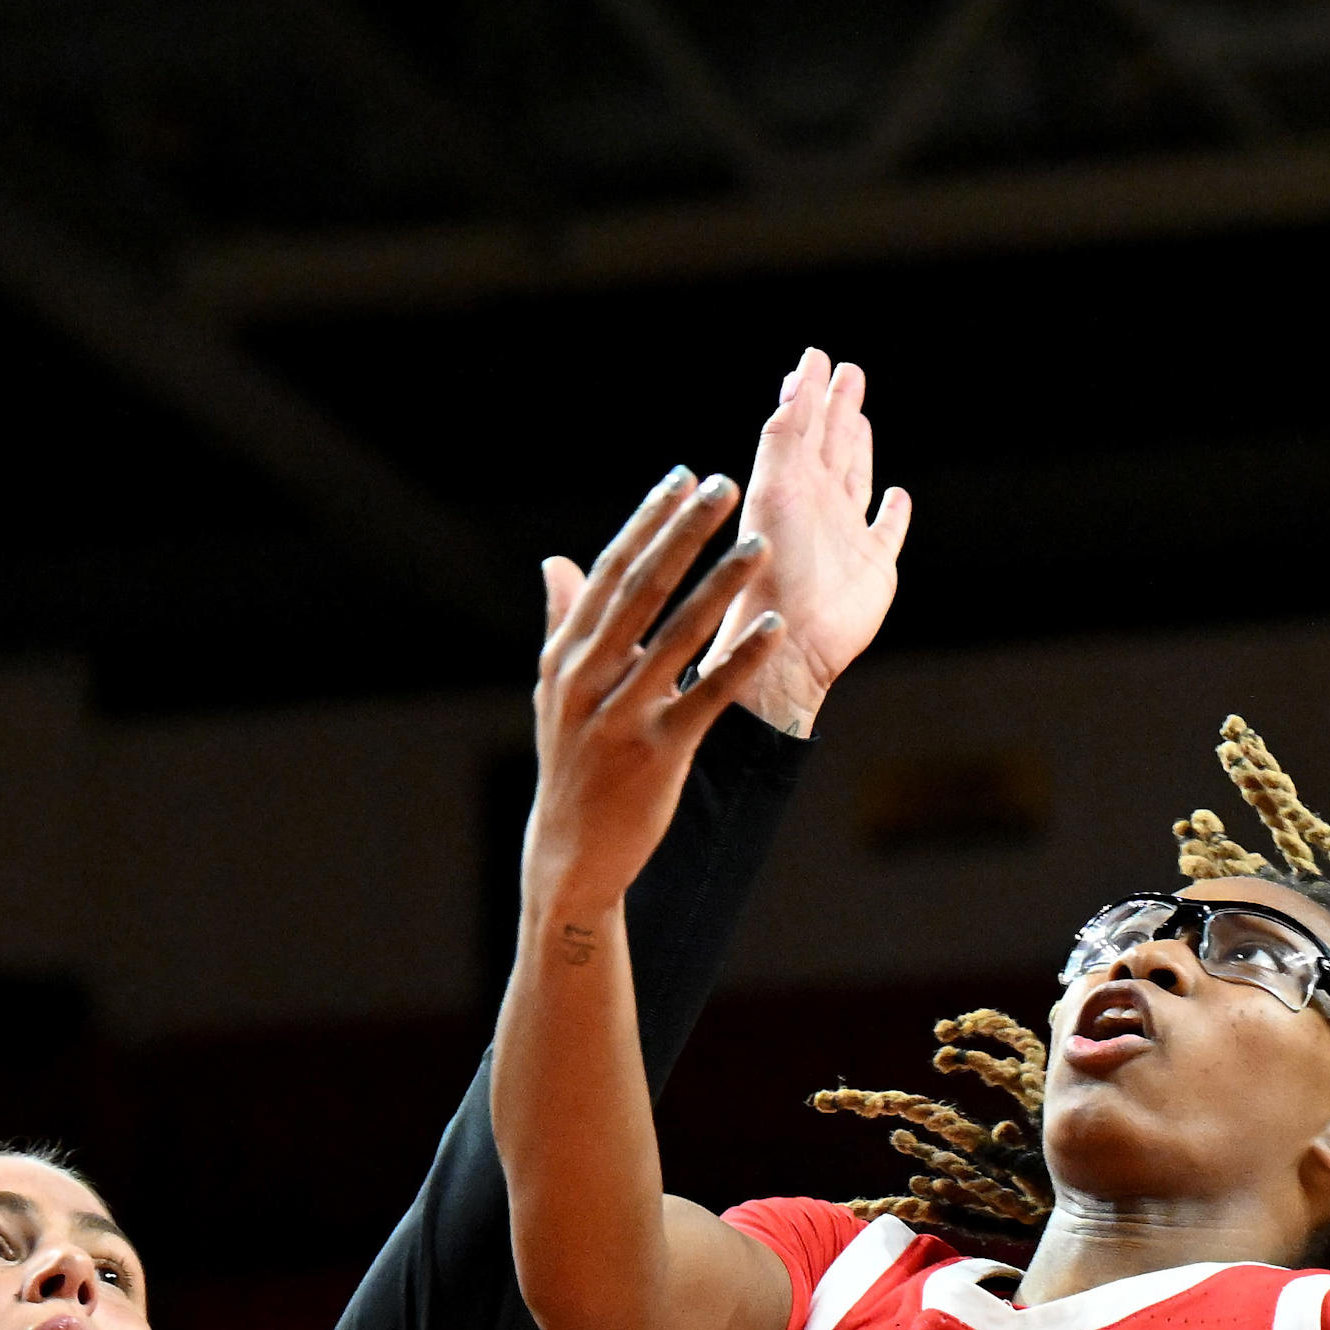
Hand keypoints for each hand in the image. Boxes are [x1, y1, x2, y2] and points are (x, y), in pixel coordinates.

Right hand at [522, 472, 784, 920]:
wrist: (571, 852)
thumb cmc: (574, 764)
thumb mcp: (558, 693)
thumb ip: (563, 624)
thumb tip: (555, 563)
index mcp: (567, 654)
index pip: (612, 572)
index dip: (649, 521)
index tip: (683, 477)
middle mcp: (588, 676)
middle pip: (642, 589)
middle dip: (685, 533)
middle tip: (723, 485)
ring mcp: (620, 714)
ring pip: (677, 636)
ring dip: (720, 585)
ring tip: (759, 544)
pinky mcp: (656, 752)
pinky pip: (706, 696)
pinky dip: (740, 658)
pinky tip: (774, 626)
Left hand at [720, 348, 909, 735]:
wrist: (790, 639)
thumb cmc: (772, 568)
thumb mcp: (773, 491)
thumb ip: (784, 440)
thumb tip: (795, 386)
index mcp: (789, 485)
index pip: (799, 425)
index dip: (808, 391)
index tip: (814, 356)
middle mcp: (817, 505)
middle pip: (831, 443)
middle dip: (837, 406)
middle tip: (846, 370)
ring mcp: (845, 536)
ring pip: (855, 478)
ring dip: (859, 446)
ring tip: (860, 417)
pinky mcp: (873, 568)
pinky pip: (886, 531)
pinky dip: (893, 513)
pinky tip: (897, 495)